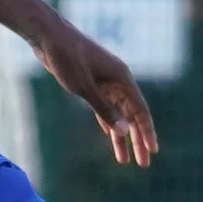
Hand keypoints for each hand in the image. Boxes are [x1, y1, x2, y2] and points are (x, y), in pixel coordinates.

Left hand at [34, 20, 158, 166]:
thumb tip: (124, 131)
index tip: (153, 151)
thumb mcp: (85, 88)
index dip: (147, 132)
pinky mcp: (92, 84)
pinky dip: (108, 123)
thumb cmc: (68, 59)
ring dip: (121, 136)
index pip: (140, 111)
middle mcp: (118, 81)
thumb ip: (105, 110)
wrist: (49, 37)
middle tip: (143, 164)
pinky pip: (105, 109)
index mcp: (122, 79)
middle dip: (137, 140)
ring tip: (124, 160)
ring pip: (118, 114)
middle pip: (132, 116)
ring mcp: (105, 83)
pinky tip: (112, 137)